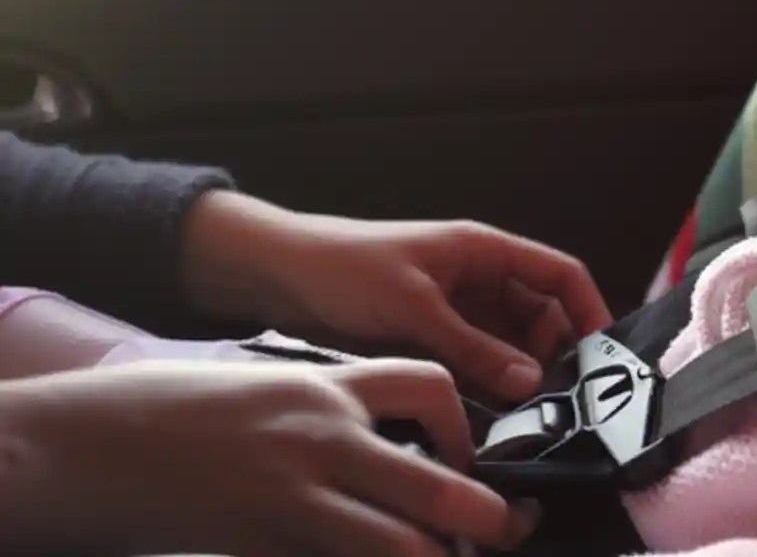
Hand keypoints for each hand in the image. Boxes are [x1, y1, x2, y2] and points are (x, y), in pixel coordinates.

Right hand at [0, 359, 537, 556]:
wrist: (85, 444)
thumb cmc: (169, 410)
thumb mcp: (259, 386)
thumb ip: (323, 410)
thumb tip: (375, 441)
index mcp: (323, 385)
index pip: (429, 384)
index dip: (465, 424)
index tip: (469, 455)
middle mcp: (321, 438)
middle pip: (437, 481)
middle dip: (485, 517)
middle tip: (502, 530)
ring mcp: (292, 498)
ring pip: (400, 544)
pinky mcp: (261, 545)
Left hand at [182, 191, 611, 400]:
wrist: (277, 276)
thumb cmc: (345, 270)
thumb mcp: (414, 308)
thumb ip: (473, 345)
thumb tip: (531, 382)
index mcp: (485, 253)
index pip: (560, 275)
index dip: (589, 310)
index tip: (602, 356)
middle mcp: (481, 282)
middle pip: (542, 319)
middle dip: (554, 358)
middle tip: (556, 405)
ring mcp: (459, 313)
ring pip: (511, 348)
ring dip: (520, 379)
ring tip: (526, 419)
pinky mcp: (435, 340)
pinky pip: (479, 365)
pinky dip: (489, 388)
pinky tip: (490, 418)